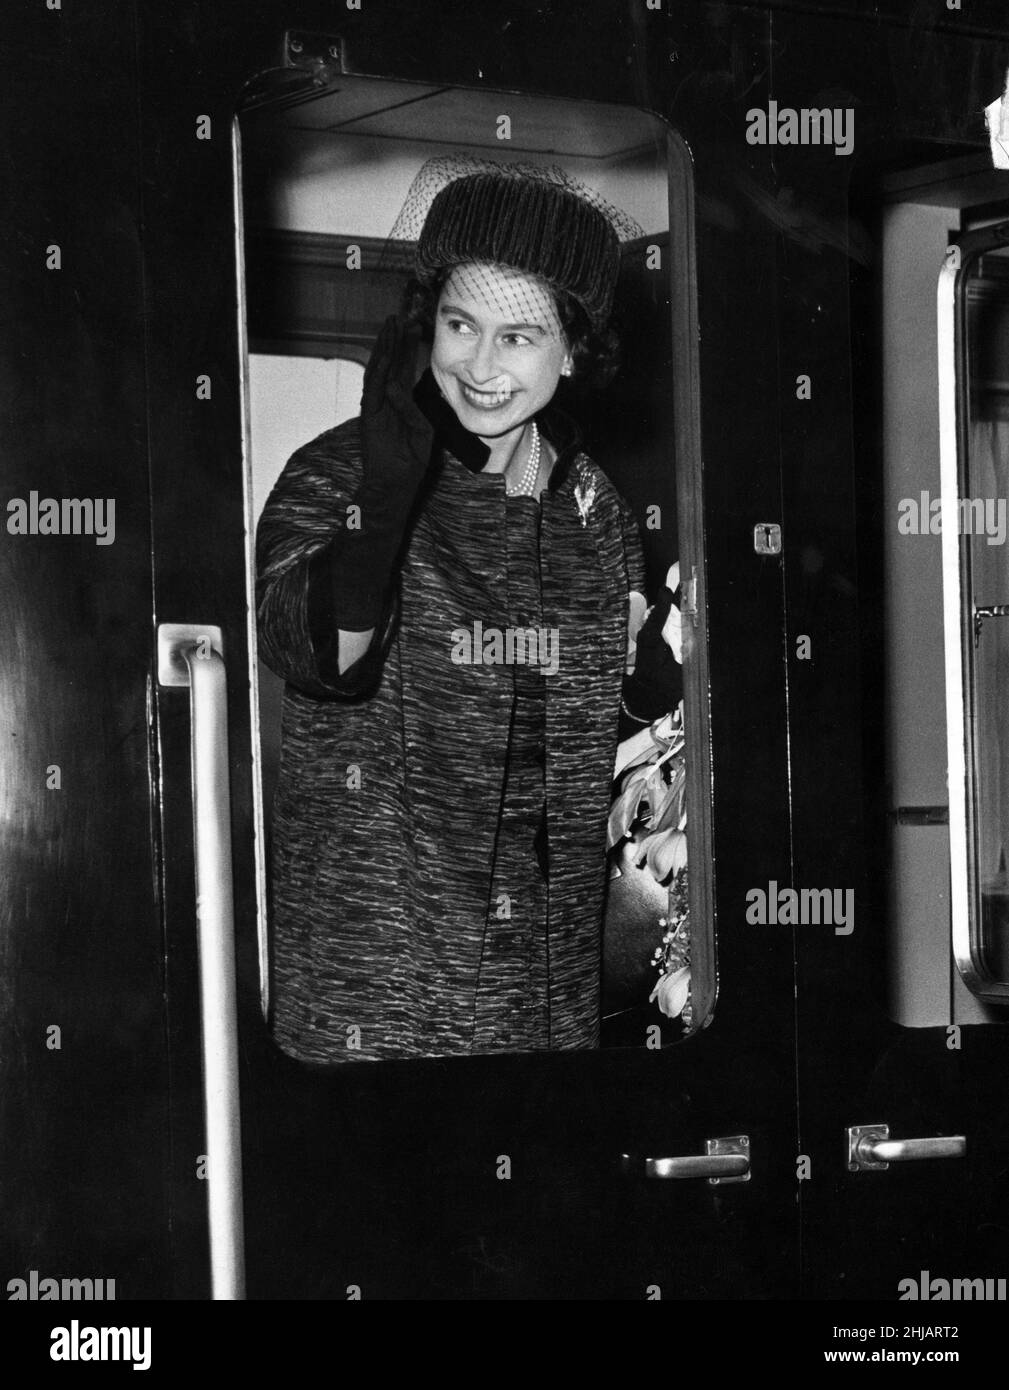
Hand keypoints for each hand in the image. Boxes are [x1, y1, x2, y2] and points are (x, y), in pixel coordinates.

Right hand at [360, 315, 434, 487]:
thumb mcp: (422, 430)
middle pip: (390, 364)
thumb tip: (397, 386)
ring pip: (378, 370)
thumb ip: (412, 408)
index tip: (414, 326)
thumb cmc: (411, 460)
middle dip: (394, 340)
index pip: (403, 369)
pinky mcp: (369, 415)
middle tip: (399, 317)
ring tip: (390, 326)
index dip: (407, 348)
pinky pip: (373, 389)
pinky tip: (385, 355)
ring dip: (384, 348)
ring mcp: (375, 406)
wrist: (397, 483)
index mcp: (400, 402)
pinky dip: (379, 371)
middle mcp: (386, 400)